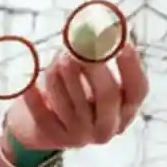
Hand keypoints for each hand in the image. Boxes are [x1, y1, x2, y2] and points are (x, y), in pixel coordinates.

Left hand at [5, 43, 148, 149]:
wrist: (40, 126)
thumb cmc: (73, 90)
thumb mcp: (90, 76)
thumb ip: (95, 56)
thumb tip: (91, 29)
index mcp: (125, 109)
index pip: (137, 89)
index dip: (131, 67)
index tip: (122, 43)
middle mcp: (107, 127)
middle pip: (106, 96)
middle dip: (92, 67)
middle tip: (77, 46)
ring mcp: (81, 136)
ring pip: (71, 101)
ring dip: (59, 74)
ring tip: (56, 57)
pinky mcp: (55, 137)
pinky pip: (43, 114)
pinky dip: (35, 96)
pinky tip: (30, 82)